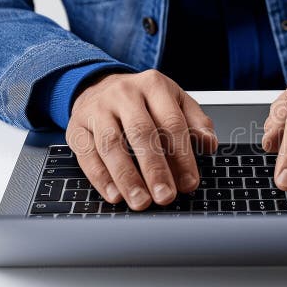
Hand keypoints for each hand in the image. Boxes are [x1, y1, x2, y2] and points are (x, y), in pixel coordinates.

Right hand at [66, 70, 217, 209]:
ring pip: (111, 145)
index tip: (189, 183)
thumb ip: (196, 122)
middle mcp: (124, 93)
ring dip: (127, 178)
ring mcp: (97, 109)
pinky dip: (101, 178)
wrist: (100, 86)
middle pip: (141, 133)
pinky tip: (114, 195)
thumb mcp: (175, 101)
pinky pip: (87, 154)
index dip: (182, 156)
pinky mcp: (77, 126)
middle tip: (165, 196)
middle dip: (155, 169)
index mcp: (154, 85)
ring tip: (141, 201)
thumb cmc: (144, 101)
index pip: (172, 123)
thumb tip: (209, 144)